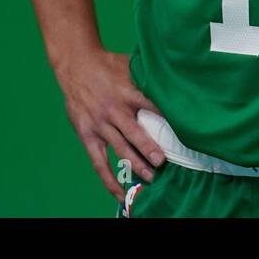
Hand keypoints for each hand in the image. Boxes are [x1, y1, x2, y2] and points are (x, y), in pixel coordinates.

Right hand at [55, 49, 166, 201]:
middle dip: (149, 149)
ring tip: (151, 178)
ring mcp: (100, 124)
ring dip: (135, 165)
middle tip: (163, 162)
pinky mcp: (87, 134)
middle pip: (134, 133)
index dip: (167, 120)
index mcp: (128, 92)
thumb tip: (175, 82)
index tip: (182, 132)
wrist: (76, 65)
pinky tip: (120, 193)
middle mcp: (114, 110)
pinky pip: (99, 162)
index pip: (152, 107)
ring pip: (119, 149)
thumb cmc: (108, 65)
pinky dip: (109, 179)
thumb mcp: (130, 65)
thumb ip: (148, 77)